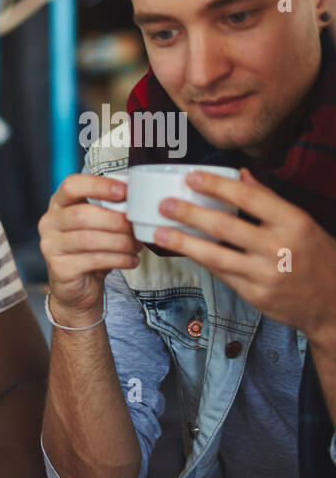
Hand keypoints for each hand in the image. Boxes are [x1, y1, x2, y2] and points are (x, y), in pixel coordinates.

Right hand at [38, 174, 142, 326]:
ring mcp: (50, 246)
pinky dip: (118, 259)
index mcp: (59, 204)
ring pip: (89, 239)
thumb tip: (139, 195)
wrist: (77, 287)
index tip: (125, 191)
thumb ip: (110, 208)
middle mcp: (49, 223)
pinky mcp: (59, 268)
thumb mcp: (98, 224)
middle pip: (82, 215)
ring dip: (120, 242)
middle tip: (136, 227)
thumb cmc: (91, 249)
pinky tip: (131, 261)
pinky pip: (93, 260)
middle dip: (115, 221)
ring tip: (137, 246)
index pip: (71, 185)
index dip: (98, 185)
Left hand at [153, 169, 335, 346]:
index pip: (250, 198)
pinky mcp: (255, 295)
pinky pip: (220, 274)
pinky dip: (200, 260)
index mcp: (294, 223)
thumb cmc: (316, 257)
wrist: (333, 303)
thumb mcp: (302, 224)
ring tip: (158, 232)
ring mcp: (265, 274)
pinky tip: (183, 251)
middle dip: (190, 214)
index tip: (192, 177)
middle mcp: (279, 247)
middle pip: (225, 226)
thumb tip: (242, 174)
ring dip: (183, 242)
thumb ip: (269, 200)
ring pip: (215, 255)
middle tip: (164, 204)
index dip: (218, 186)